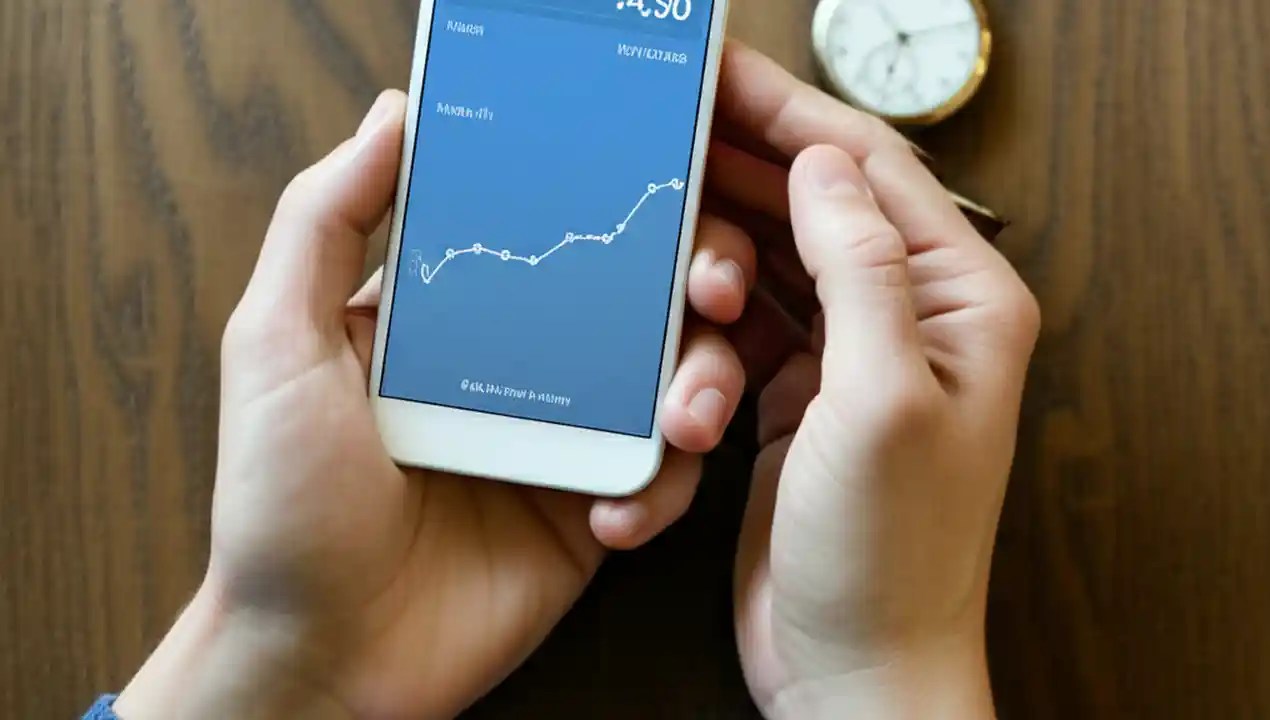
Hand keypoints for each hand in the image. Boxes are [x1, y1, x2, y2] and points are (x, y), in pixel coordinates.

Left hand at [115, 89, 754, 718]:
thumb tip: (393, 118)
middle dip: (695, 281)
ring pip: (672, 380)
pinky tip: (614, 515)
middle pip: (636, 295)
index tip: (668, 190)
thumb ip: (324, 223)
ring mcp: (564, 440)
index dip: (617, 201)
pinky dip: (661, 489)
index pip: (555, 227)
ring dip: (701, 383)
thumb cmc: (284, 505)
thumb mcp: (278, 345)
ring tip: (683, 418)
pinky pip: (664, 480)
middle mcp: (520, 366)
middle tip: (711, 290)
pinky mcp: (594, 513)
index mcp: (456, 314)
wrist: (322, 656)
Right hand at [709, 43, 1040, 717]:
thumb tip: (825, 165)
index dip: (793, 115)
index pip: (872, 171)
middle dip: (740, 180)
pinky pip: (743, 335)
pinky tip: (681, 358)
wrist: (853, 669)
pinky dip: (706, 340)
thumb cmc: (889, 554)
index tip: (720, 77)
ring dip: (717, 277)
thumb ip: (860, 268)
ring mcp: (850, 362)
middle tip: (666, 147)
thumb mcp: (880, 397)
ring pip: (769, 270)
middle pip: (814, 209)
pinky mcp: (797, 403)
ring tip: (686, 297)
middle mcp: (910, 321)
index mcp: (960, 303)